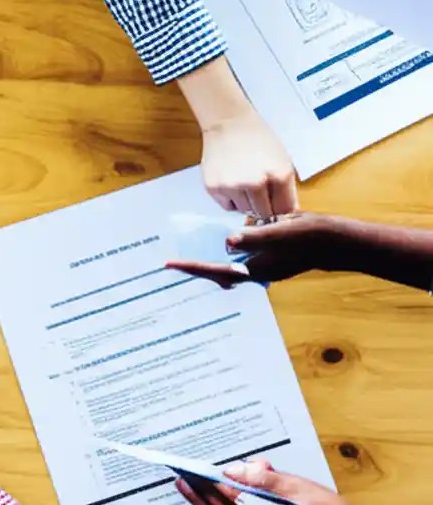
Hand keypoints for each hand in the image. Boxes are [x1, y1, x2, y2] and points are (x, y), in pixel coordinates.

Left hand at [166, 213, 340, 287]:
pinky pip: (240, 259)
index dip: (192, 266)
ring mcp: (262, 267)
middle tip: (172, 263)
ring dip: (209, 262)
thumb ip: (253, 237)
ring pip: (228, 267)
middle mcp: (255, 272)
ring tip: (189, 256)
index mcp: (255, 269)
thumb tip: (228, 242)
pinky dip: (226, 254)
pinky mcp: (268, 259)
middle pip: (217, 272)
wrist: (335, 240)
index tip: (169, 263)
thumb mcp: (279, 231)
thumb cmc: (308, 236)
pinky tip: (219, 244)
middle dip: (196, 267)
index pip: (215, 269)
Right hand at [200, 107, 297, 217]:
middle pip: (265, 214)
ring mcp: (233, 186)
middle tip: (260, 195)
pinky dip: (231, 199)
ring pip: (245, 211)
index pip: (285, 210)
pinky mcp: (214, 187)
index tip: (277, 207)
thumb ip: (286, 189)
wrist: (229, 123)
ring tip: (244, 183)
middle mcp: (256, 183)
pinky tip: (232, 182)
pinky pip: (227, 206)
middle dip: (265, 208)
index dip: (282, 210)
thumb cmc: (258, 139)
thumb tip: (287, 214)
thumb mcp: (282, 160)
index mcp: (279, 175)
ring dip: (247, 203)